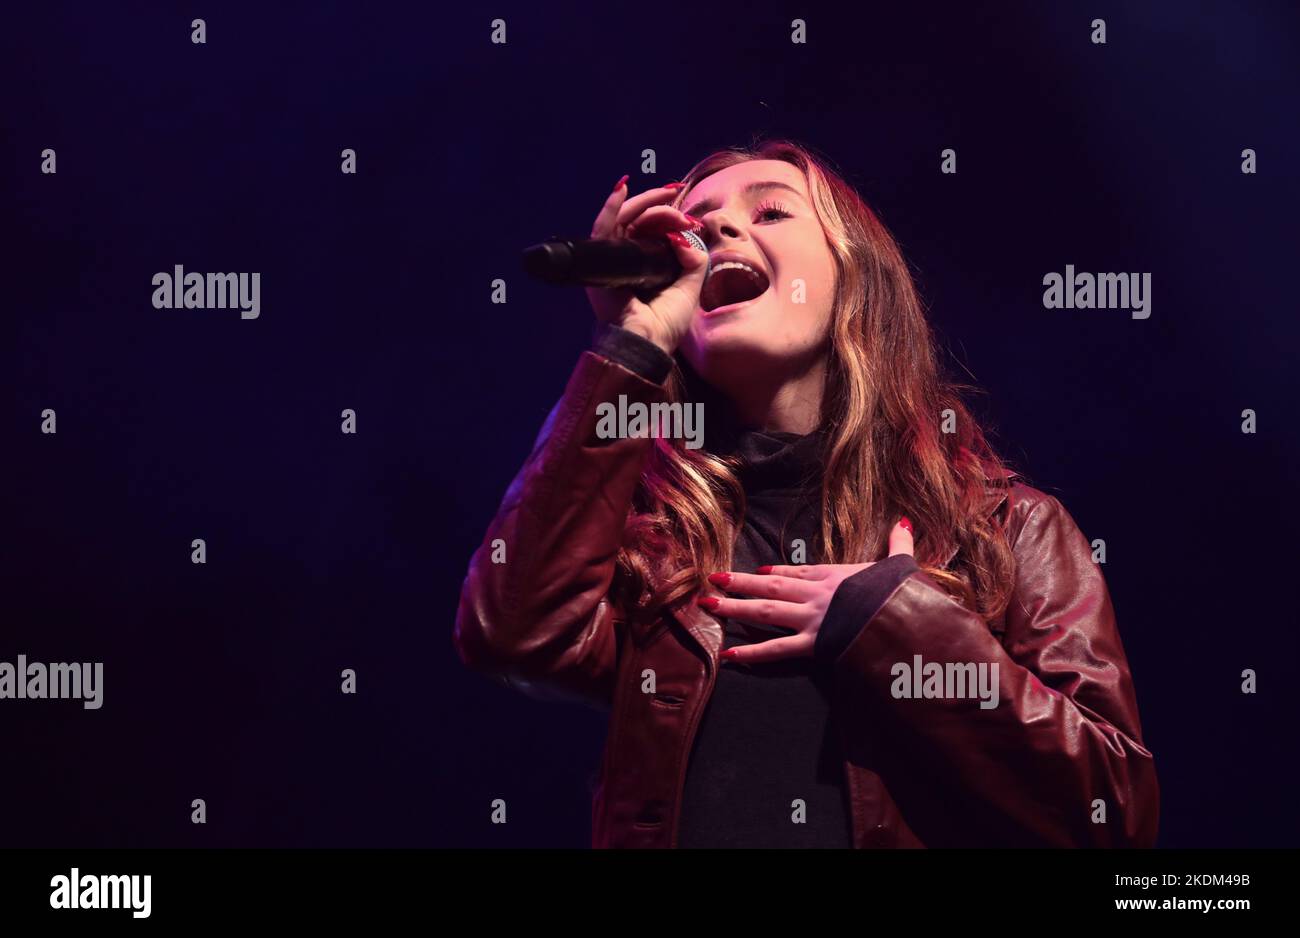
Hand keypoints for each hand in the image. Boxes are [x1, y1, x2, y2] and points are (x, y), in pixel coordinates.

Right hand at [586, 174, 708, 354]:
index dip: (668, 217)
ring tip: (664, 194)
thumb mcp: (689, 287)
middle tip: (675, 196)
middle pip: (639, 220)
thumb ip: (694, 261)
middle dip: (660, 205)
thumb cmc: (664, 324)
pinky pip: (602, 228)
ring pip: (624, 218)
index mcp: (646, 265)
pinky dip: (610, 207)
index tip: (688, 218)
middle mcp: (627, 259)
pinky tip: (621, 188)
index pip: (652, 230)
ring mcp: (611, 259)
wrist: (646, 343)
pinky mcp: (599, 260)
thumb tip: (687, 236)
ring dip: (645, 202)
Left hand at [697, 518, 914, 664]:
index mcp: (834, 576)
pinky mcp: (812, 644)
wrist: (903, 616)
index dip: (777, 570)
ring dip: (734, 607)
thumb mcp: (900, 564)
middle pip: (771, 585)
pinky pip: (776, 649)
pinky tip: (728, 656)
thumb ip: (898, 545)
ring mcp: (811, 618)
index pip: (798, 571)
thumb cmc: (903, 593)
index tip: (760, 569)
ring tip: (708, 604)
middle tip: (714, 578)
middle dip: (740, 582)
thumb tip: (903, 522)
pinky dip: (751, 653)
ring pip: (764, 610)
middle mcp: (815, 594)